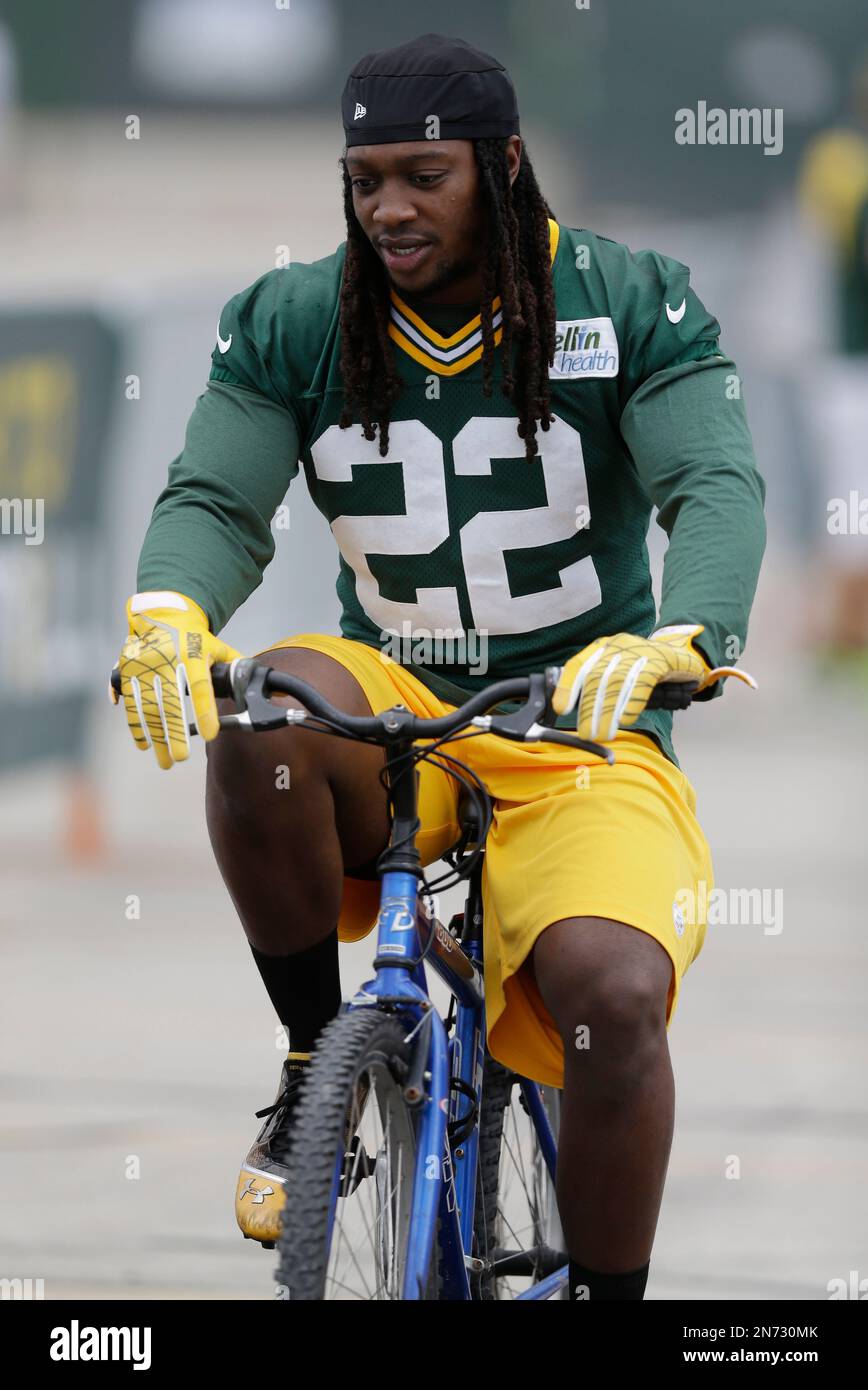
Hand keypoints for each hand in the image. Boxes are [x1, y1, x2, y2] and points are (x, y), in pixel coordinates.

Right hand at [114, 591, 240, 768]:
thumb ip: (235, 666)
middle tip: (181, 758)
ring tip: (165, 760)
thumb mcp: (217, 645)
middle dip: (175, 734)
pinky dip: (135, 725)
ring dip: (155, 737)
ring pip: (148, 707)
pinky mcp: (126, 670)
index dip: (204, 712)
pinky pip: (130, 702)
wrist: (160, 613)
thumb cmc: (194, 636)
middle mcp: (166, 659)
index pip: (200, 686)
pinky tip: (144, 744)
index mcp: (191, 653)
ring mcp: (143, 665)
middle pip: (171, 702)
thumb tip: (260, 682)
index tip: (210, 735)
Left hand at [551, 624, 755, 740]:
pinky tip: (626, 721)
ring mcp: (639, 650)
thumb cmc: (647, 669)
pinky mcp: (660, 659)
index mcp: (604, 647)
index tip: (560, 709)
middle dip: (590, 709)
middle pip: (597, 678)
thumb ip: (600, 686)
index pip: (578, 664)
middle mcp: (618, 645)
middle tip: (587, 734)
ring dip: (608, 712)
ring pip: (617, 683)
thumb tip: (578, 713)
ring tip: (603, 735)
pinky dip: (631, 704)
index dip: (568, 687)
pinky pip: (641, 682)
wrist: (686, 655)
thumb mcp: (621, 671)